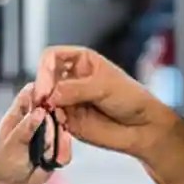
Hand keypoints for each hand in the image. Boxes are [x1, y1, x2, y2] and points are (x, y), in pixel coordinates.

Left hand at [0, 84, 72, 183]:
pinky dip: (62, 152)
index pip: (31, 92)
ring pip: (62, 126)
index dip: (42, 89)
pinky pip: (66, 144)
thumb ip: (26, 127)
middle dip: (56, 118)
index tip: (52, 95)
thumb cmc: (5, 164)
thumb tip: (41, 111)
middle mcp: (34, 121)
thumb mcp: (12, 144)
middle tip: (54, 128)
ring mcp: (47, 133)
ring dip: (57, 139)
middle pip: (53, 107)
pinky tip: (52, 160)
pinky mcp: (56, 146)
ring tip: (46, 153)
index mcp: (18, 114)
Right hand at [32, 45, 174, 159]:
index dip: (45, 69)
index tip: (46, 87)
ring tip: (48, 116)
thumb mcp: (104, 87)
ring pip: (43, 100)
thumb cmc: (130, 98)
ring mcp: (67, 100)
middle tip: (43, 102)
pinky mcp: (67, 120)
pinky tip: (55, 126)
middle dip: (41, 90)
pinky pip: (50, 119)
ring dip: (42, 108)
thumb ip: (76, 89)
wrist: (143, 127)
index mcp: (80, 61)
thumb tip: (50, 95)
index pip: (52, 57)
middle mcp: (70, 79)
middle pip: (43, 79)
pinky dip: (48, 122)